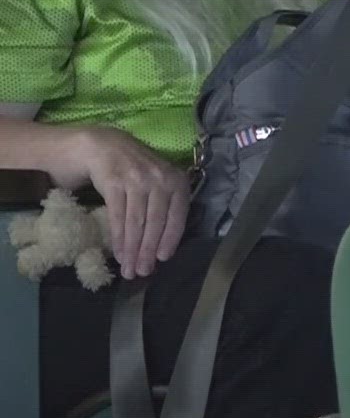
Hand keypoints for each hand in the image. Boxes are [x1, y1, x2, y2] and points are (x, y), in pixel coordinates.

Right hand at [79, 126, 190, 278]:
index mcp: (177, 181)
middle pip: (156, 223)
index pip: (177, 217)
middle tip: (142, 272)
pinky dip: (119, 238)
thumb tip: (165, 244)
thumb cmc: (135, 170)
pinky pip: (119, 217)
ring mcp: (137, 180)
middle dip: (148, 251)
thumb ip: (166, 205)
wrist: (103, 145)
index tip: (162, 260)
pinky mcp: (115, 182)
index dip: (169, 241)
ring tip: (129, 269)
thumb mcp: (159, 181)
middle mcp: (160, 180)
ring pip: (137, 223)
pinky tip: (118, 252)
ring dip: (132, 250)